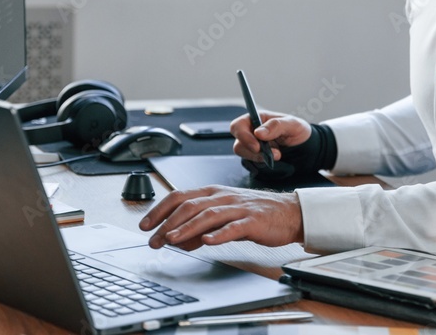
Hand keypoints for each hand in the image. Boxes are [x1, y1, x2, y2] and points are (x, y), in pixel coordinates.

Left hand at [138, 185, 303, 249]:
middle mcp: (224, 197)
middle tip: (154, 240)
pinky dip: (220, 234)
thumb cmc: (256, 214)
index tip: (145, 225)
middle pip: (190, 205)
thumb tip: (179, 240)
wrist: (290, 213)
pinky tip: (209, 241)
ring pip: (208, 214)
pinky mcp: (253, 220)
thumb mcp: (224, 219)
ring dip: (187, 228)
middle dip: (168, 223)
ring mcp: (239, 208)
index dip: (160, 210)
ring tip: (172, 239)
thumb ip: (200, 229)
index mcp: (214, 193)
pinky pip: (235, 226)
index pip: (180, 196)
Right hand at [230, 112, 311, 163]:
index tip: (256, 146)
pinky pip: (253, 164)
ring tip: (278, 155)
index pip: (238, 125)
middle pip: (238, 143)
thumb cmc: (297, 130)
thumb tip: (258, 132)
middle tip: (272, 154)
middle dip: (252, 151)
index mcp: (256, 119)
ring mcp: (253, 147)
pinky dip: (263, 163)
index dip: (242, 136)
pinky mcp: (256, 159)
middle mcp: (251, 133)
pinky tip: (275, 160)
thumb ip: (276, 125)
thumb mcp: (292, 124)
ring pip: (245, 155)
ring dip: (260, 158)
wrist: (305, 146)